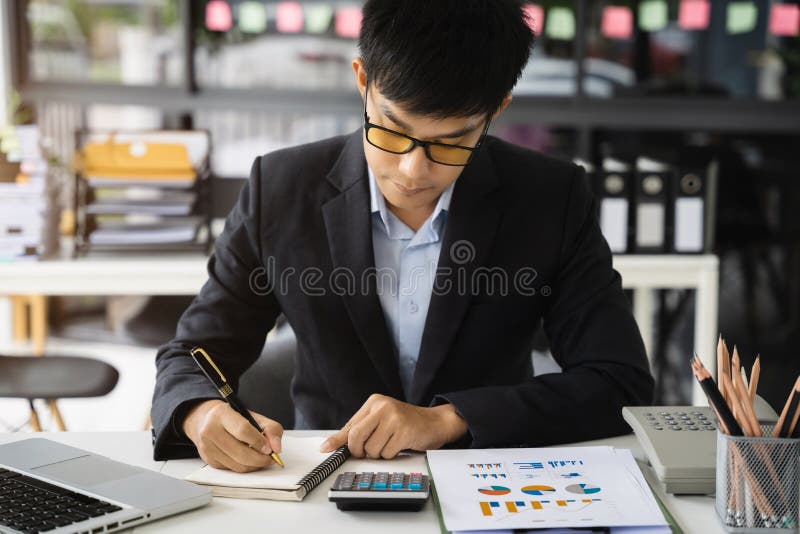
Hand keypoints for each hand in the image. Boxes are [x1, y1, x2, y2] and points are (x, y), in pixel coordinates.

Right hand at [182, 399, 283, 472]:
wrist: (206, 420)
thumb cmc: (233, 417)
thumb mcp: (253, 416)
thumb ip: (271, 428)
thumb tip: (277, 448)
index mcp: (222, 414)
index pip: (243, 430)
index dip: (259, 442)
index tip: (270, 449)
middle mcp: (210, 430)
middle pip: (240, 452)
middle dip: (260, 459)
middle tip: (271, 458)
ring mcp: (207, 446)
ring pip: (236, 465)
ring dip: (254, 465)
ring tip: (262, 459)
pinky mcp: (208, 459)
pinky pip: (231, 469)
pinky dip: (245, 467)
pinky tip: (250, 460)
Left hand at [319, 394, 466, 458]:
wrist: (435, 422)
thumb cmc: (405, 423)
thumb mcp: (380, 421)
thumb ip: (358, 430)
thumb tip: (330, 444)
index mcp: (374, 402)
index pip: (350, 425)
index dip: (338, 440)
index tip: (325, 449)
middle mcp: (382, 406)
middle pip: (356, 437)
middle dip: (359, 451)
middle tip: (368, 452)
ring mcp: (394, 418)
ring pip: (372, 448)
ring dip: (379, 454)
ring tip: (390, 444)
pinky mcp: (404, 431)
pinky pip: (387, 453)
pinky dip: (391, 455)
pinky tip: (399, 445)